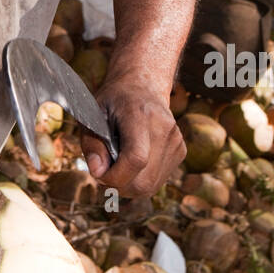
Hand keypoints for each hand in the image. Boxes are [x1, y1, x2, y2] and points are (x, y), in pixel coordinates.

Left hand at [80, 77, 184, 197]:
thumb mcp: (92, 115)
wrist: (143, 86)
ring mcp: (176, 141)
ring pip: (150, 186)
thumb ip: (92, 144)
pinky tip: (132, 162)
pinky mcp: (181, 152)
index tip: (98, 173)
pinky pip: (157, 181)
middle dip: (118, 185)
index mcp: (140, 114)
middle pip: (143, 181)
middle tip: (104, 170)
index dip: (115, 176)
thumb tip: (98, 172)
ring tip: (117, 164)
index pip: (136, 158)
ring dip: (128, 185)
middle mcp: (164, 128)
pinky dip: (140, 180)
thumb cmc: (114, 100)